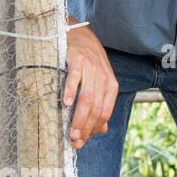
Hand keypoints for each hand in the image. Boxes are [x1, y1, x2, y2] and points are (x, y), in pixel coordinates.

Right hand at [64, 23, 117, 149]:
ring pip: (87, 98)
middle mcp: (103, 78)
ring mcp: (91, 69)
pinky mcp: (78, 60)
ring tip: (71, 131)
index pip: (104, 112)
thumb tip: (102, 130)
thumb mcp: (99, 84)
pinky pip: (75, 78)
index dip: (93, 129)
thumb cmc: (88, 63)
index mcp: (110, 86)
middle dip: (85, 127)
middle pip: (96, 108)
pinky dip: (71, 91)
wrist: (81, 35)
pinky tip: (66, 104)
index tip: (81, 141)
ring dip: (79, 117)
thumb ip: (100, 106)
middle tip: (74, 140)